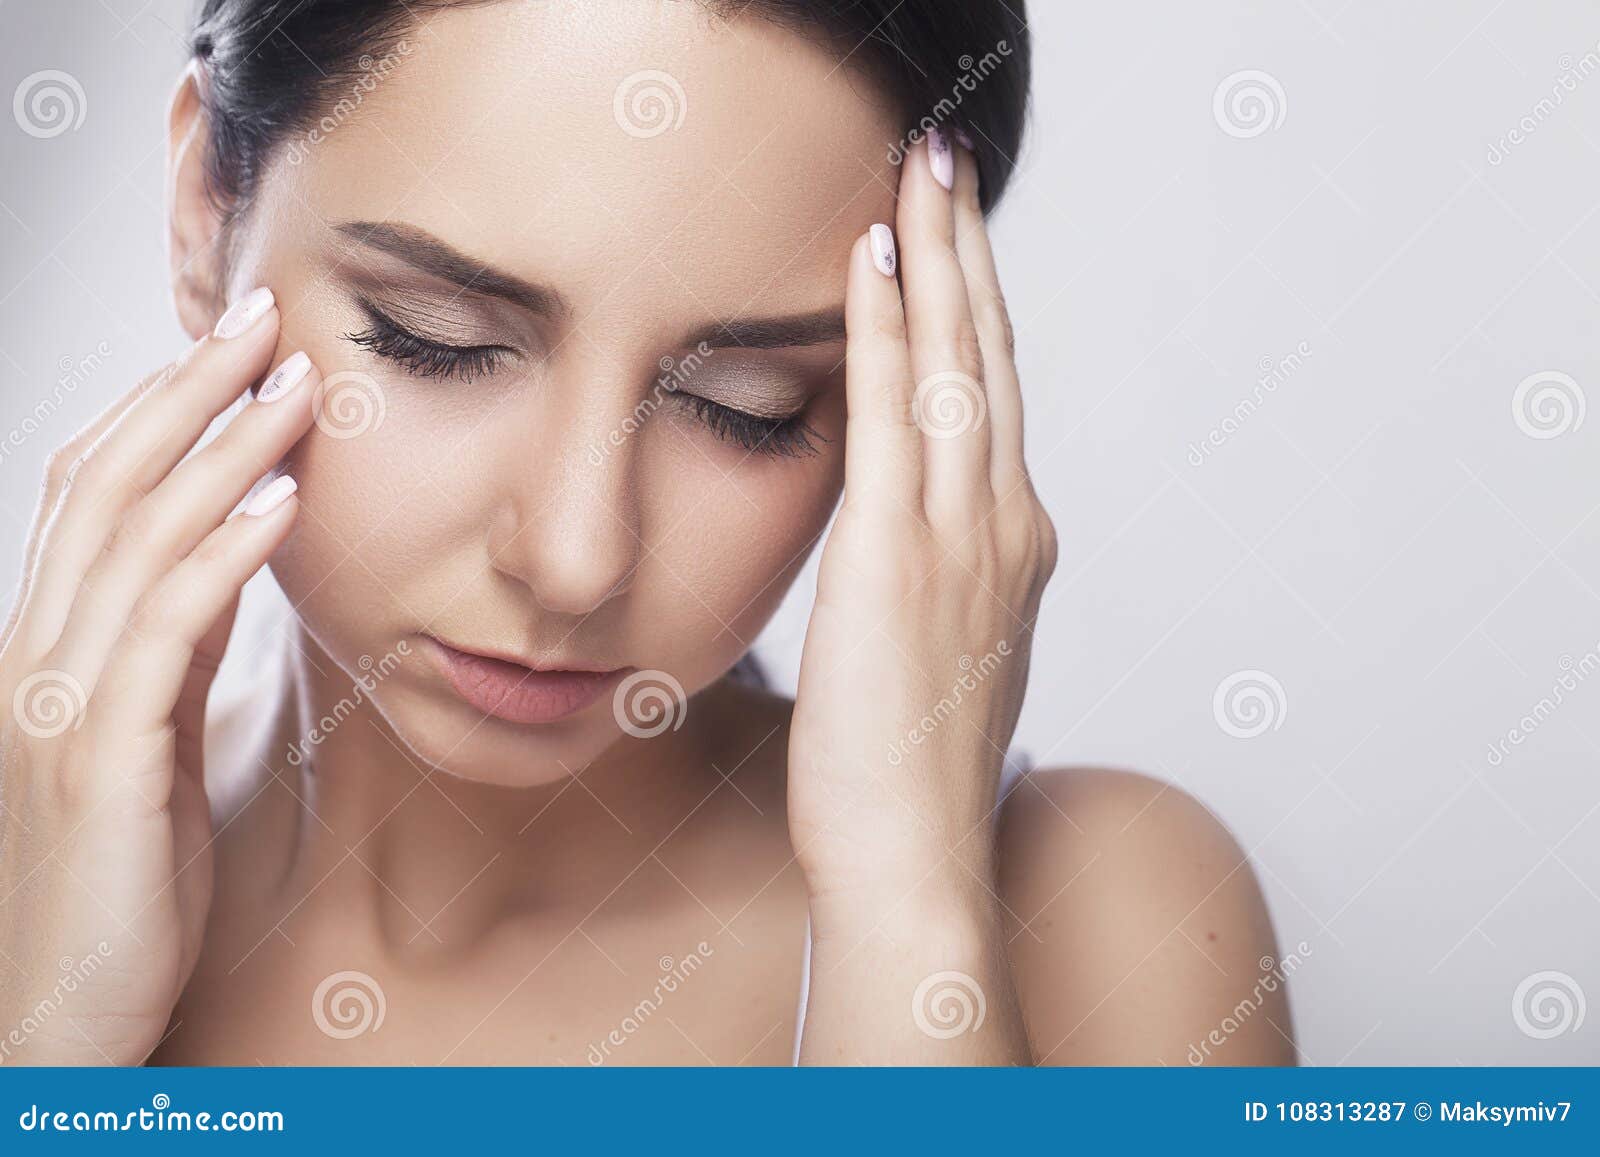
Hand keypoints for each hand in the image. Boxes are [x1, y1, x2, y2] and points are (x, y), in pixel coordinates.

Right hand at [0, 288, 314, 1063]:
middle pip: (103, 486)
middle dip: (188, 392)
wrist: (63, 1014)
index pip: (89, 494)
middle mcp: (35, 657)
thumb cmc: (123, 882)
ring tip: (297, 387)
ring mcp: (56, 705)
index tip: (237, 350)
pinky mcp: (99, 759)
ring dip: (222, 451)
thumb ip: (175, 656)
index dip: (158, 409)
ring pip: (135, 539)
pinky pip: (167, 629)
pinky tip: (283, 504)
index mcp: (48, 648)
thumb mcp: (153, 745)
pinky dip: (226, 554)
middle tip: (269, 319)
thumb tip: (228, 569)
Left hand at [788, 131, 1056, 938]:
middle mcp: (1004, 526)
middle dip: (968, 250)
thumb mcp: (944, 659)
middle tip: (947, 162)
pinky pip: (898, 416)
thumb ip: (940, 586)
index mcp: (1014, 548)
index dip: (979, 308)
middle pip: (992, 357)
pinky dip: (891, 328)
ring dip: (936, 257)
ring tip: (918, 172)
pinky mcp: (898, 557)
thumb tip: (909, 554)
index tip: (954, 239)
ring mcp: (962, 538)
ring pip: (957, 365)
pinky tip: (874, 259)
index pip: (998, 399)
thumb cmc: (914, 778)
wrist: (916, 862)